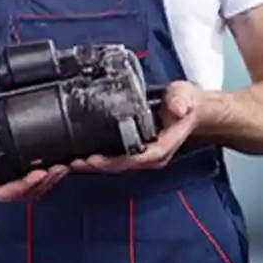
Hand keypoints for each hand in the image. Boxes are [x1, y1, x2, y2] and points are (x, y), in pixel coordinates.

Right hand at [0, 108, 67, 201]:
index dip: (22, 187)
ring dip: (49, 180)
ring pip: (31, 187)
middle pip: (22, 193)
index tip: (38, 175)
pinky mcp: (17, 164)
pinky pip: (34, 174)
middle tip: (58, 169)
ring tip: (63, 166)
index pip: (2, 192)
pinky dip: (48, 171)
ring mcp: (6, 173)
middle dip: (43, 184)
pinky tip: (59, 162)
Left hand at [70, 81, 203, 173]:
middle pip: (121, 166)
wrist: (190, 108)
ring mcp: (144, 155)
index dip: (115, 161)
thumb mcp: (184, 96)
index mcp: (163, 147)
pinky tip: (83, 155)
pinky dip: (99, 158)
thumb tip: (177, 108)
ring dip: (95, 164)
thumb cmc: (186, 103)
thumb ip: (180, 101)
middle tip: (74, 161)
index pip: (137, 159)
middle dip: (97, 165)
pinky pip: (116, 158)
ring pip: (116, 165)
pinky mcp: (136, 150)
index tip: (95, 158)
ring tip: (72, 161)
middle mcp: (152, 156)